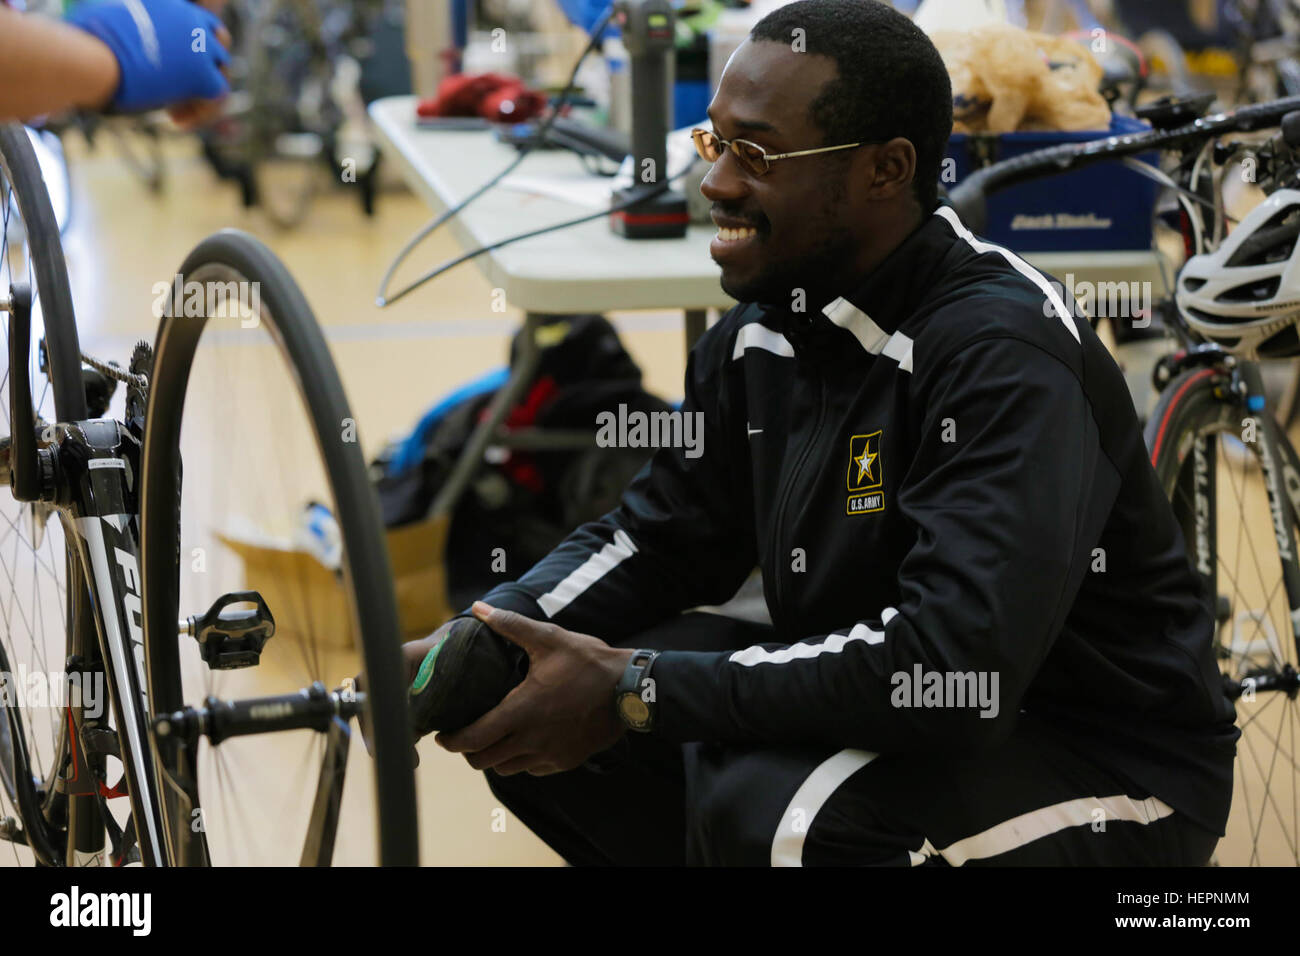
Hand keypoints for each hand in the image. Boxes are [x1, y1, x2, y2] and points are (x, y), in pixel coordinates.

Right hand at [67, 0, 230, 112]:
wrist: (89, 58)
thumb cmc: (79, 42)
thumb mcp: (100, 17)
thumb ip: (118, 21)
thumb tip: (97, 19)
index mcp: (165, 2)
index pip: (191, 20)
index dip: (185, 44)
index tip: (163, 64)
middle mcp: (187, 17)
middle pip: (215, 39)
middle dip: (202, 63)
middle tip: (178, 89)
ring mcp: (198, 45)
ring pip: (220, 67)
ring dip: (201, 90)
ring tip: (175, 111)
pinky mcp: (202, 74)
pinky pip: (219, 92)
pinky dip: (202, 110)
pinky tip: (176, 119)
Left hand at [436, 602, 634, 775]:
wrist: (630, 690)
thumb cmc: (589, 662)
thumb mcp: (549, 639)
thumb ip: (511, 625)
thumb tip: (479, 608)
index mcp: (523, 710)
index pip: (474, 738)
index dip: (452, 741)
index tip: (444, 735)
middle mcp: (532, 739)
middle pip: (484, 761)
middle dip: (469, 751)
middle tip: (466, 736)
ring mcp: (550, 754)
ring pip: (507, 769)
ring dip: (495, 756)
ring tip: (494, 737)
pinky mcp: (565, 761)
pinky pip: (532, 769)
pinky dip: (521, 760)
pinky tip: (524, 741)